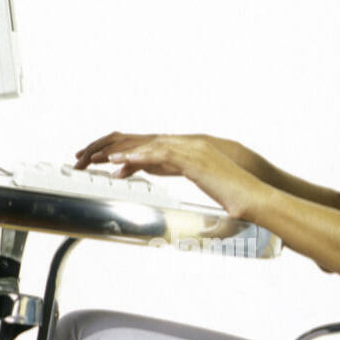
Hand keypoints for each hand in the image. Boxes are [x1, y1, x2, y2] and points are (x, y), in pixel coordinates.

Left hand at [73, 131, 263, 218]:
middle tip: (83, 157)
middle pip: (138, 141)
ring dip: (115, 152)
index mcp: (186, 151)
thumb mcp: (202, 189)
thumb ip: (185, 189)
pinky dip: (135, 156)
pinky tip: (117, 163)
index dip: (121, 152)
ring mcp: (190, 149)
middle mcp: (186, 144)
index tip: (100, 161)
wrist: (255, 197)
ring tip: (91, 159)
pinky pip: (157, 154)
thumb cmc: (234, 198)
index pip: (146, 147)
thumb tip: (166, 196)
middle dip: (108, 148)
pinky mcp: (192, 158)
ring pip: (144, 145)